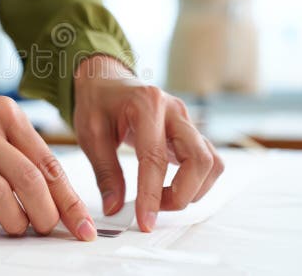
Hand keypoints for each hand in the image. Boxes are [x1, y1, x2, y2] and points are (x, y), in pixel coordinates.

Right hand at [0, 70, 96, 240]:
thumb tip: (56, 195)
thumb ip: (21, 148)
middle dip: (45, 215)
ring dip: (13, 221)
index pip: (48, 163)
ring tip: (16, 228)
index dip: (69, 201)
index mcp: (6, 114)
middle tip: (45, 230)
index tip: (82, 226)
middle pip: (28, 179)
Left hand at [73, 55, 223, 232]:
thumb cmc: (98, 103)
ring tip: (162, 199)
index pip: (155, 158)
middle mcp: (174, 111)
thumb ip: (105, 173)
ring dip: (193, 190)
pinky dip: (198, 181)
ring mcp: (187, 120)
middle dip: (181, 194)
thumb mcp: (90, 135)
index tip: (145, 221)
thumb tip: (115, 208)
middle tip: (154, 209)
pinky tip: (172, 187)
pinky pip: (209, 160)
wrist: (106, 81)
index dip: (152, 195)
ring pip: (211, 162)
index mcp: (146, 105)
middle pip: (199, 159)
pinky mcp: (191, 131)